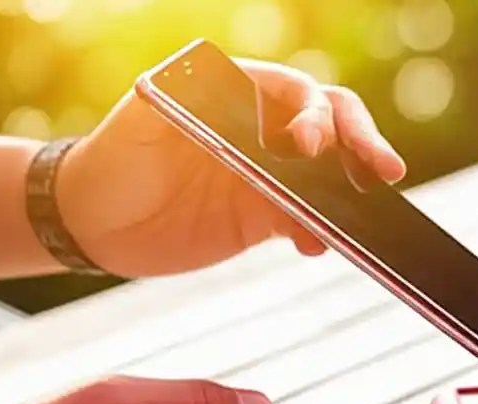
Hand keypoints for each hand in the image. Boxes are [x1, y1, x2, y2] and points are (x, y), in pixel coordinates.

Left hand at [55, 59, 405, 276]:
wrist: (92, 222)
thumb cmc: (112, 157)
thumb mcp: (141, 119)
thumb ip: (184, 97)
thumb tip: (218, 83)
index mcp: (239, 93)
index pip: (298, 93)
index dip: (317, 115)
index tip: (313, 146)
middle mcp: (264, 130)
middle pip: (333, 128)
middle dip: (363, 144)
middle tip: (385, 170)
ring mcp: (271, 175)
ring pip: (331, 177)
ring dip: (349, 195)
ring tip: (351, 221)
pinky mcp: (266, 218)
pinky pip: (309, 221)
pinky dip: (321, 233)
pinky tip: (317, 246)